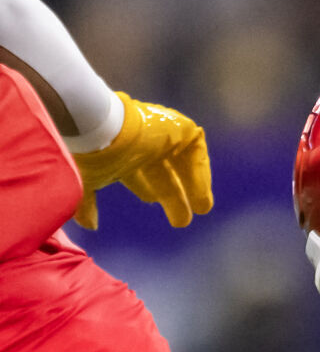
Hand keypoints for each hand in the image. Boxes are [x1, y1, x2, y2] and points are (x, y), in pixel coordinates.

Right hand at [72, 92, 212, 228]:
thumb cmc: (90, 155)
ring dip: (192, 186)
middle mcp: (140, 143)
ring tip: (202, 209)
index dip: (144, 187)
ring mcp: (159, 134)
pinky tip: (202, 194)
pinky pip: (195, 151)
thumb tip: (90, 226)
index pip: (134, 171)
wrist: (100, 126)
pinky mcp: (178, 127)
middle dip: (171, 195)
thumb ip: (86, 204)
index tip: (151, 201)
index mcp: (119, 153)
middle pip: (160, 171)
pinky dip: (200, 172)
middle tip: (181, 221)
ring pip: (180, 161)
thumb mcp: (85, 183)